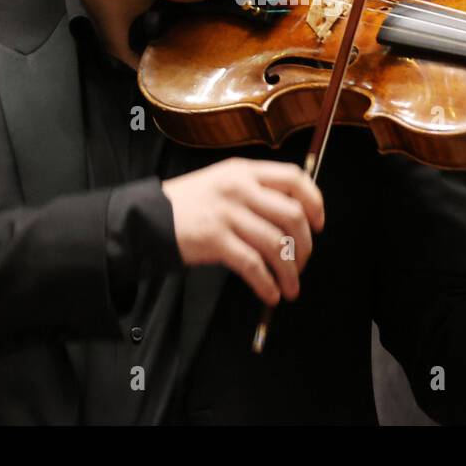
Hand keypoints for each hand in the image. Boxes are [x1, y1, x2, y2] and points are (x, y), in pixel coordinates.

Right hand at [160, 157, 324, 305]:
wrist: (147, 217)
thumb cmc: (189, 204)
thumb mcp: (223, 182)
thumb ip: (255, 191)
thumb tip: (296, 219)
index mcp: (244, 171)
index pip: (294, 178)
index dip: (314, 202)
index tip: (318, 224)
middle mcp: (239, 188)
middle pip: (292, 215)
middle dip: (305, 246)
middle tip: (302, 264)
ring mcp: (227, 213)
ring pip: (276, 244)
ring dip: (290, 272)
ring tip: (290, 287)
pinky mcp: (215, 239)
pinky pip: (253, 265)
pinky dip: (267, 284)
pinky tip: (270, 294)